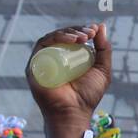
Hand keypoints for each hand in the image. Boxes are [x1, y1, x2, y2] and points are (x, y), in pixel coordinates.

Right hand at [26, 23, 111, 137]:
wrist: (74, 112)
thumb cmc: (88, 96)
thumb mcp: (102, 70)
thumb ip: (104, 49)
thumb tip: (101, 26)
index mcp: (68, 58)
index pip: (72, 37)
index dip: (82, 30)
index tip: (94, 30)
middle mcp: (54, 58)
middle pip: (62, 36)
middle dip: (77, 30)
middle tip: (89, 33)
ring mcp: (43, 61)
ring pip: (52, 38)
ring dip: (68, 33)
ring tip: (82, 37)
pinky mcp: (34, 66)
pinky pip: (42, 46)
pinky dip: (55, 38)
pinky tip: (71, 40)